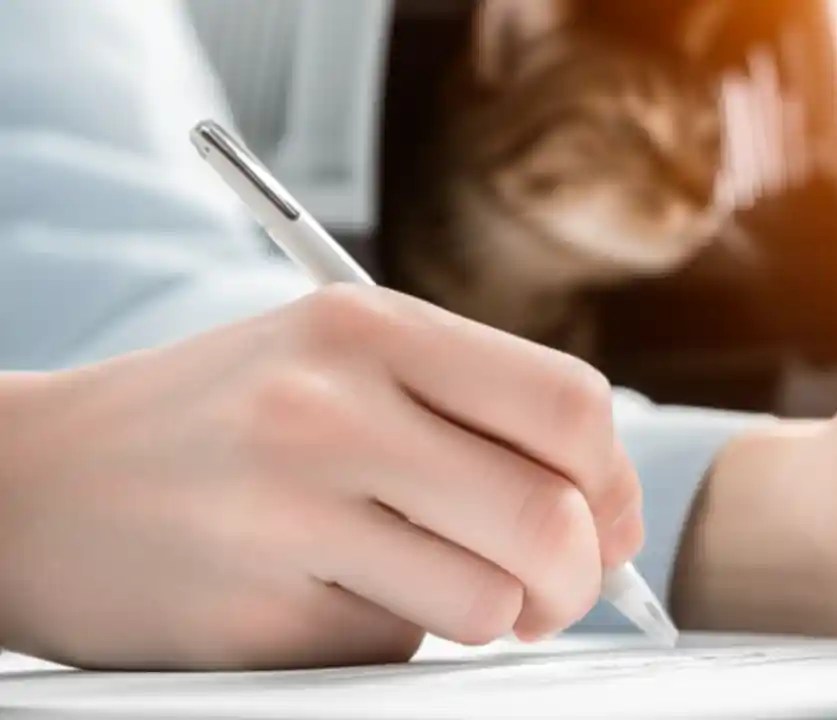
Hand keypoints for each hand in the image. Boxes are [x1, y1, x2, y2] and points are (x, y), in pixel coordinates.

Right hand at [0, 285, 641, 668]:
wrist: (34, 483)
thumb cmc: (215, 418)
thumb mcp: (337, 359)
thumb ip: (470, 410)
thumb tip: (606, 510)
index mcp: (369, 327)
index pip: (569, 405)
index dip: (615, 480)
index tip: (609, 520)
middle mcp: (333, 410)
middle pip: (553, 518)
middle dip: (580, 577)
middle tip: (554, 589)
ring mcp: (291, 515)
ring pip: (491, 605)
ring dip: (487, 614)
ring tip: (421, 579)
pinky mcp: (259, 616)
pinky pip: (399, 648)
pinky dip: (392, 634)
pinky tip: (325, 594)